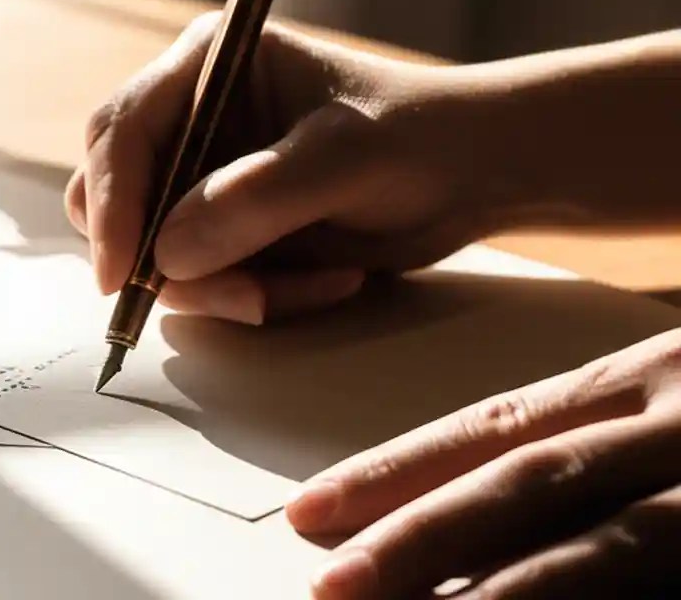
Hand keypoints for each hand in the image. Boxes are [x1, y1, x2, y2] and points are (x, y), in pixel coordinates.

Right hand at [65, 13, 512, 324]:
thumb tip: (166, 255)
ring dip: (222, 286)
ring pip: (153, 252)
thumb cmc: (418, 140)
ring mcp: (203, 178)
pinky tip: (326, 281)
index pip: (119, 132)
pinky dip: (252, 297)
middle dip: (163, 257)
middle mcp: (190, 119)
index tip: (123, 273)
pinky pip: (199, 281)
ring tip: (307, 285)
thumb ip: (254, 200)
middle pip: (114, 197)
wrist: (474, 178)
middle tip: (236, 295)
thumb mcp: (341, 160)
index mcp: (206, 66)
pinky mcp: (224, 228)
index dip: (112, 202)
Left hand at [288, 328, 680, 598]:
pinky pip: (664, 587)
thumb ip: (595, 457)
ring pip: (611, 549)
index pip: (496, 423)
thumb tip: (476, 519)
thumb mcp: (680, 415)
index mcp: (652, 375)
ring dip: (500, 595)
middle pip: (530, 478)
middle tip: (329, 586)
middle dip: (422, 536)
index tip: (309, 506)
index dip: (396, 470)